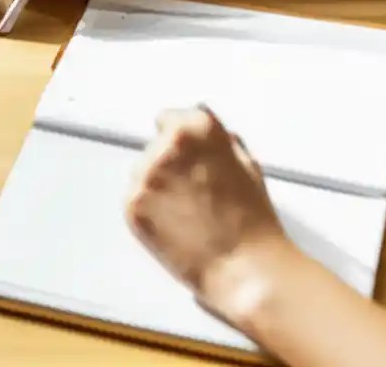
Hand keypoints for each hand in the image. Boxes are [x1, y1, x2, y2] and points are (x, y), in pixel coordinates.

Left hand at [125, 107, 299, 325]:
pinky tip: (175, 224)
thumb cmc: (252, 221)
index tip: (187, 158)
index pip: (169, 118)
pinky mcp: (132, 204)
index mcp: (197, 127)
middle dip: (169, 165)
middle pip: (154, 146)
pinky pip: (135, 199)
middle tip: (193, 193)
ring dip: (157, 187)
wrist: (244, 267)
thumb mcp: (246, 164)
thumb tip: (205, 129)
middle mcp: (167, 145)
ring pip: (142, 173)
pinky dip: (148, 210)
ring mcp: (145, 175)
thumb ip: (219, 140)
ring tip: (187, 213)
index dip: (180, 141)